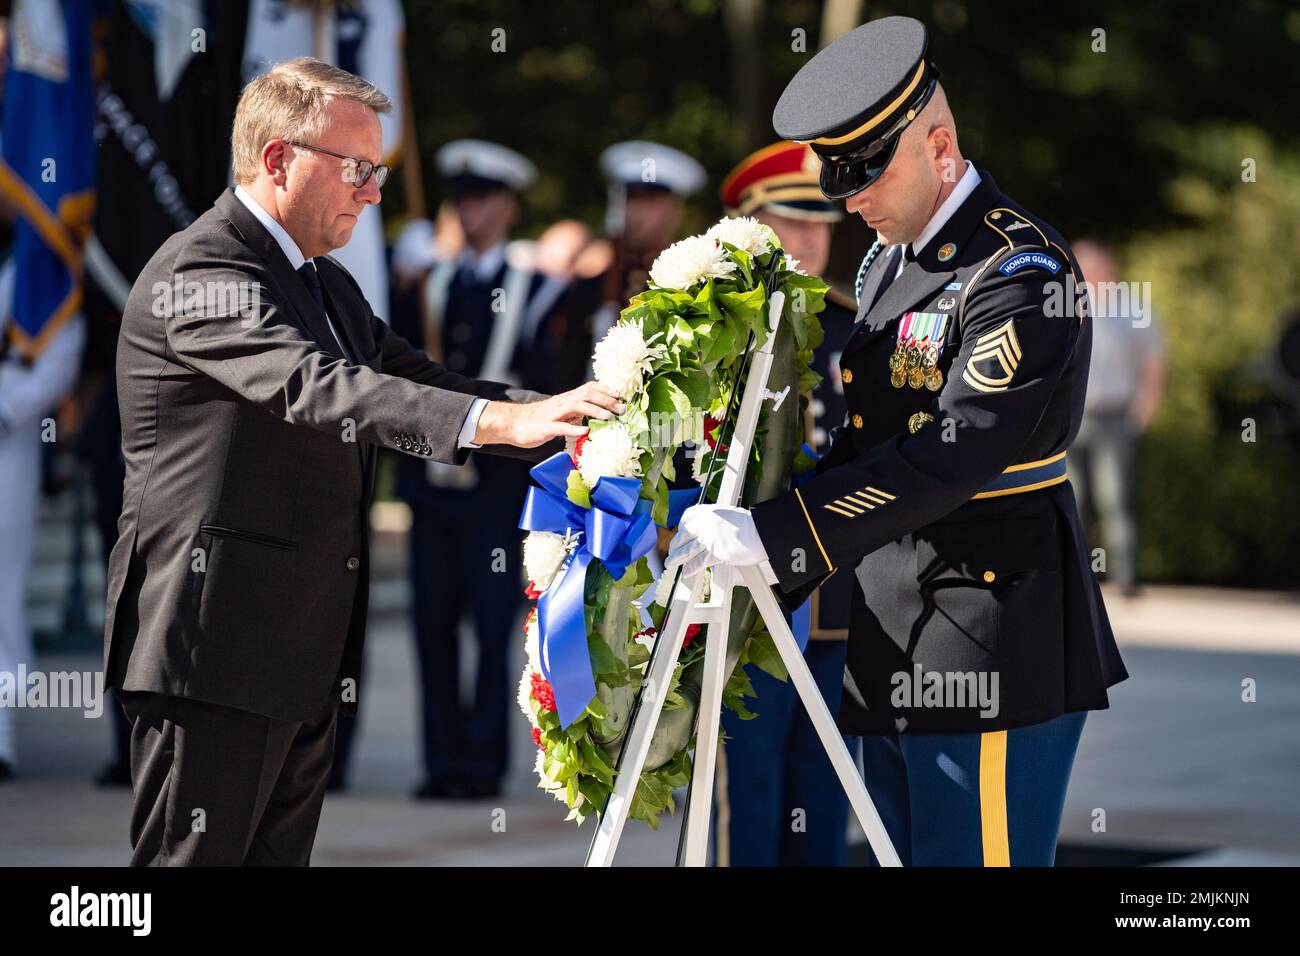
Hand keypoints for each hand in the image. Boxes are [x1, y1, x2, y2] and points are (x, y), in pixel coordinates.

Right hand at [474, 381, 624, 447]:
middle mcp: (562, 403)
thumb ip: (578, 413)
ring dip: (594, 411)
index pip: (590, 389)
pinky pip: (561, 426)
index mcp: (567, 399)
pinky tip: (585, 430)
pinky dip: (574, 427)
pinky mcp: (546, 427)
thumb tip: (597, 415)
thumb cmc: (540, 421)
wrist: (513, 424)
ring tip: (609, 418)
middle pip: (587, 394)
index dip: (607, 390)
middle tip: (622, 408)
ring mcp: (554, 414)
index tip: (623, 396)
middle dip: (606, 400)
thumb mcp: (562, 414)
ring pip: (577, 406)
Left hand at [664, 504, 768, 582]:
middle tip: (672, 551)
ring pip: (687, 550)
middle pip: (684, 535)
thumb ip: (713, 521)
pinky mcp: (716, 552)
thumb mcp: (728, 515)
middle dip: (675, 545)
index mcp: (709, 511)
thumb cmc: (750, 524)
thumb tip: (705, 531)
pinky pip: (699, 562)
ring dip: (677, 558)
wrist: (763, 532)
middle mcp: (706, 523)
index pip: (687, 517)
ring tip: (671, 563)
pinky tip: (686, 572)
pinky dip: (691, 568)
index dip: (681, 527)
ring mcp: (709, 538)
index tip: (679, 533)